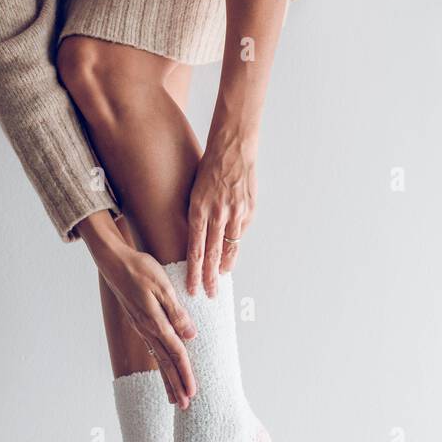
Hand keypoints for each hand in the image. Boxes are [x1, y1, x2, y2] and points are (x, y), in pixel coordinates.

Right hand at [80, 215, 196, 407]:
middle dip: (176, 386)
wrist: (114, 261)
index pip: (176, 354)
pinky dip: (160, 365)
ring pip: (158, 360)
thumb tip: (190, 336)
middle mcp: (148, 330)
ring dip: (168, 380)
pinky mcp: (139, 323)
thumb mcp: (163, 287)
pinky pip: (152, 350)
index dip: (185, 374)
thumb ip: (176, 312)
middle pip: (166, 364)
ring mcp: (142, 328)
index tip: (192, 393)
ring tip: (175, 399)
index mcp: (156, 323)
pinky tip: (162, 371)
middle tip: (185, 407)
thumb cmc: (140, 269)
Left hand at [186, 127, 256, 295]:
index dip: (194, 271)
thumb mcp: (196, 191)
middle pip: (212, 254)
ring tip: (220, 279)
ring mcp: (235, 213)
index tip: (192, 288)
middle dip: (209, 278)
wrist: (233, 146)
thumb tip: (204, 242)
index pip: (195, 249)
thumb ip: (199, 218)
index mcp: (198, 208)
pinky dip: (234, 244)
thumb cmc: (210, 167)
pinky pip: (240, 233)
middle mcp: (217, 214)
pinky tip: (230, 252)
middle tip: (209, 294)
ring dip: (224, 267)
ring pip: (229, 248)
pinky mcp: (248, 210)